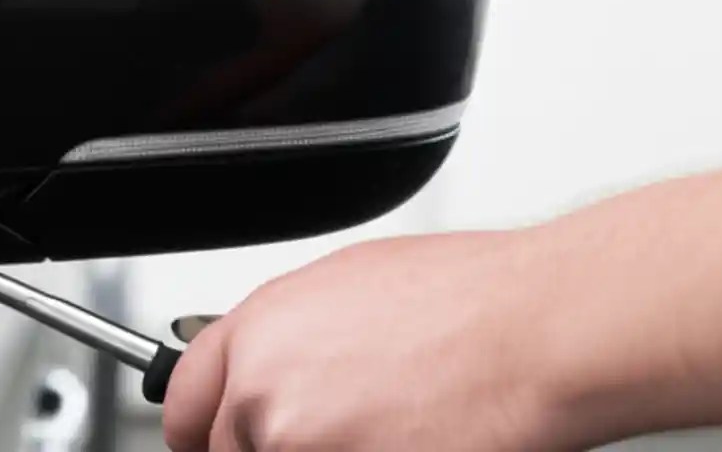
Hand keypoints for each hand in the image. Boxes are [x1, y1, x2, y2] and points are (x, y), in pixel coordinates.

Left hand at [161, 230, 565, 450]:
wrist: (537, 330)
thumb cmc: (468, 298)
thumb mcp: (348, 287)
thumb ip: (287, 338)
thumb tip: (270, 367)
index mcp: (257, 331)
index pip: (185, 403)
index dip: (199, 431)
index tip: (210, 443)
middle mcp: (264, 391)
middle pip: (227, 450)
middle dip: (260, 449)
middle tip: (319, 436)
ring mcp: (299, 445)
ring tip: (381, 429)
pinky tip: (400, 439)